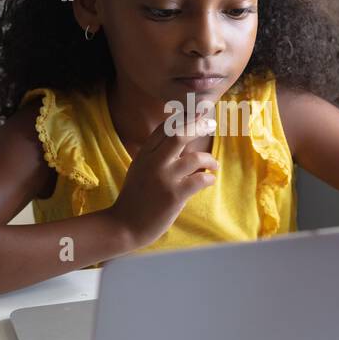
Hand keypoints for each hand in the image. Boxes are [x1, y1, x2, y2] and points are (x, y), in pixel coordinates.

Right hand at [109, 107, 217, 247]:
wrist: (124, 226)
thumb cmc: (135, 199)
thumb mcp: (140, 170)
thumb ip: (156, 156)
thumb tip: (181, 141)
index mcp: (144, 155)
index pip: (164, 128)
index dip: (183, 117)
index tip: (197, 113)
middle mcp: (153, 163)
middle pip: (179, 134)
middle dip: (198, 125)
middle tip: (211, 123)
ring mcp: (164, 179)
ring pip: (195, 158)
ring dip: (209, 159)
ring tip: (214, 165)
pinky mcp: (174, 196)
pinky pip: (199, 180)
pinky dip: (209, 178)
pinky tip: (210, 180)